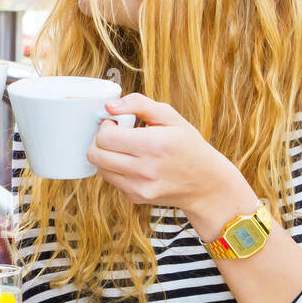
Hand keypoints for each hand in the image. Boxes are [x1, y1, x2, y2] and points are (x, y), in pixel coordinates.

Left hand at [86, 93, 251, 230]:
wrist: (205, 183)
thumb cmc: (188, 146)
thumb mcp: (171, 117)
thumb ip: (139, 104)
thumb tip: (109, 106)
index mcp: (153, 145)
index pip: (105, 137)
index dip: (105, 126)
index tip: (116, 123)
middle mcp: (144, 169)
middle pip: (95, 155)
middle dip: (99, 141)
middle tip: (116, 135)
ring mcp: (139, 187)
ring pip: (100, 169)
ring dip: (106, 156)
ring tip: (126, 149)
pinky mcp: (135, 198)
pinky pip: (111, 180)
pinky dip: (115, 170)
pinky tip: (133, 163)